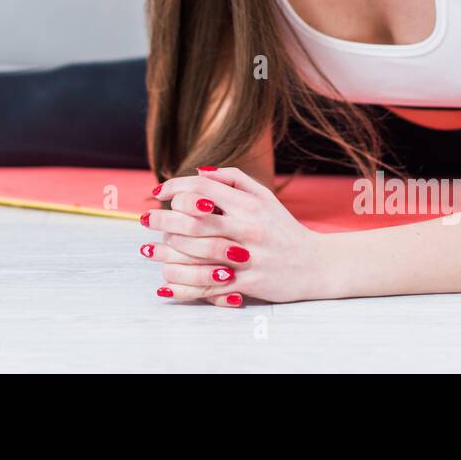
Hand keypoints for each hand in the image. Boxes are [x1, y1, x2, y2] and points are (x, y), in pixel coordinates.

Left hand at [139, 166, 326, 304]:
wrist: (315, 265)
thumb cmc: (282, 228)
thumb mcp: (264, 197)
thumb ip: (233, 179)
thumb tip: (198, 172)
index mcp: (249, 205)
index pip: (202, 189)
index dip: (175, 187)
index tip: (159, 192)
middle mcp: (247, 229)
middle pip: (194, 219)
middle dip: (163, 218)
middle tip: (144, 219)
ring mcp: (248, 258)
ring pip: (197, 254)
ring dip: (166, 253)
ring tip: (149, 250)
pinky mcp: (248, 284)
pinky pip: (209, 287)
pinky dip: (184, 287)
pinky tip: (164, 283)